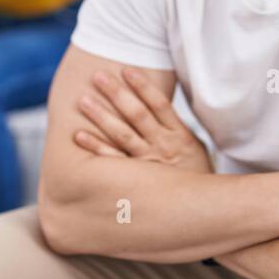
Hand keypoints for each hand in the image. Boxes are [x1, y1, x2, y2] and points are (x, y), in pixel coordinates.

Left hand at [74, 67, 212, 174]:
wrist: (199, 209)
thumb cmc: (193, 174)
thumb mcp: (193, 147)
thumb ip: (174, 126)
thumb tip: (155, 100)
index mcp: (178, 135)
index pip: (159, 104)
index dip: (143, 86)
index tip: (127, 69)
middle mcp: (163, 146)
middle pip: (138, 114)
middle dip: (117, 94)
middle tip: (98, 76)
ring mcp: (148, 163)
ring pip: (123, 135)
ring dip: (102, 116)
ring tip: (83, 100)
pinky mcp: (136, 180)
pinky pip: (113, 161)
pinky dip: (96, 147)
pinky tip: (79, 135)